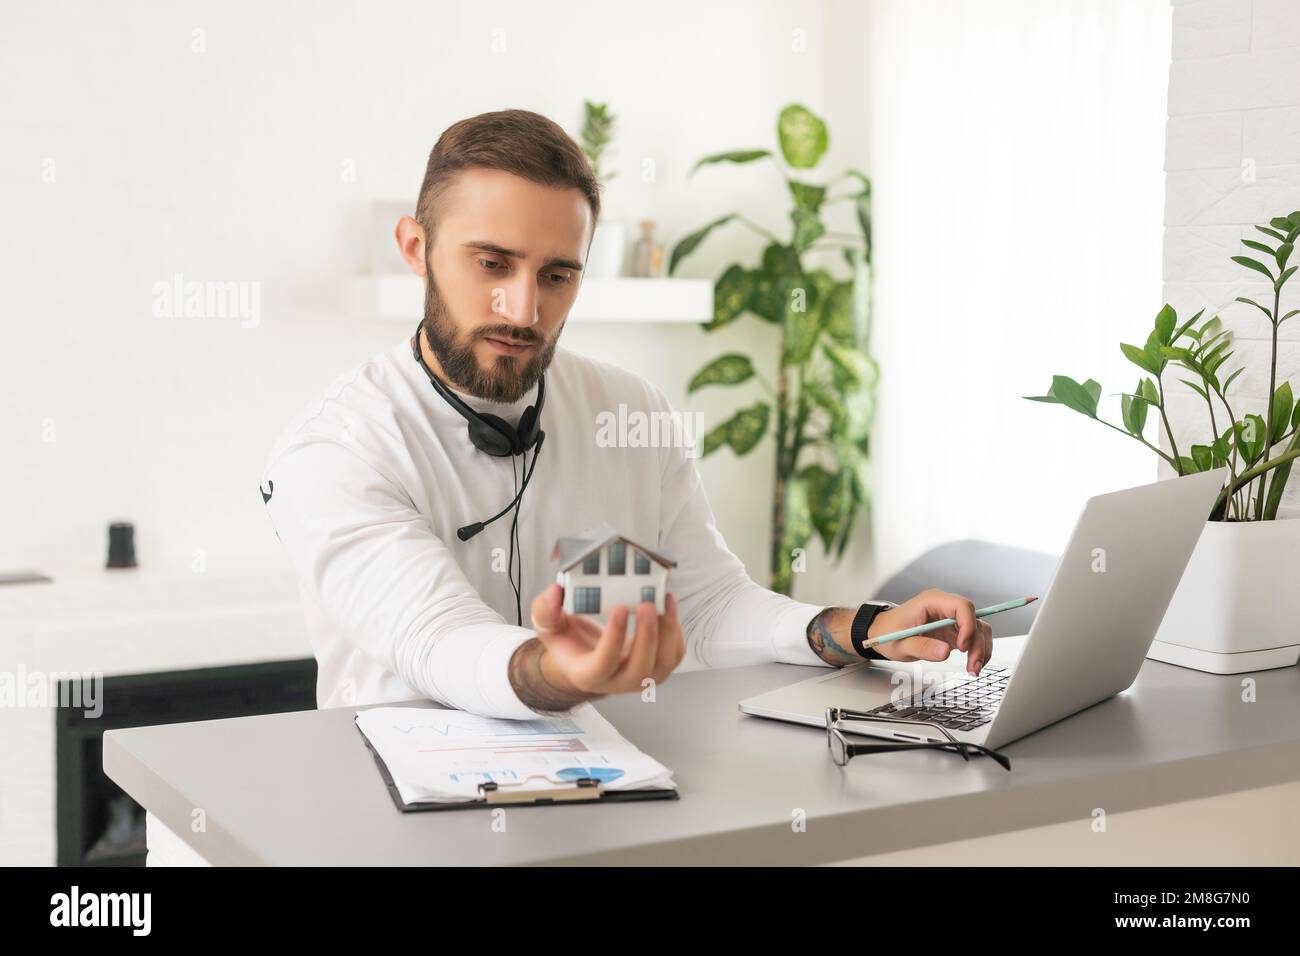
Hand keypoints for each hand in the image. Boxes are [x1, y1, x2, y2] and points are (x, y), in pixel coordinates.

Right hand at [528, 582, 685, 697]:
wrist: (586, 655)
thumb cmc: (568, 639)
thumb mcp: (547, 624)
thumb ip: (545, 609)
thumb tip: (556, 590)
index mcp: (587, 674)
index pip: (603, 664)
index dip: (613, 638)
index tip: (618, 608)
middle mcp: (616, 683)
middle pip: (639, 668)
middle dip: (647, 635)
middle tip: (648, 603)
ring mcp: (640, 678)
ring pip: (662, 664)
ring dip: (668, 632)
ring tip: (665, 600)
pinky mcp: (658, 669)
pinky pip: (674, 656)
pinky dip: (676, 632)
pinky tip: (669, 608)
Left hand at [869, 588, 990, 675]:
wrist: (883, 634)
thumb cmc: (888, 633)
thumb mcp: (900, 643)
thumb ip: (922, 647)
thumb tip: (945, 651)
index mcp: (932, 601)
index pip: (961, 606)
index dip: (968, 625)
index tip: (962, 646)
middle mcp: (945, 607)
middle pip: (974, 620)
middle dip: (977, 644)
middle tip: (973, 666)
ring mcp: (951, 619)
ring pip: (978, 629)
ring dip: (981, 649)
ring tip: (974, 670)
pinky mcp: (953, 631)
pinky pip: (973, 638)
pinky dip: (977, 652)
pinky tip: (973, 666)